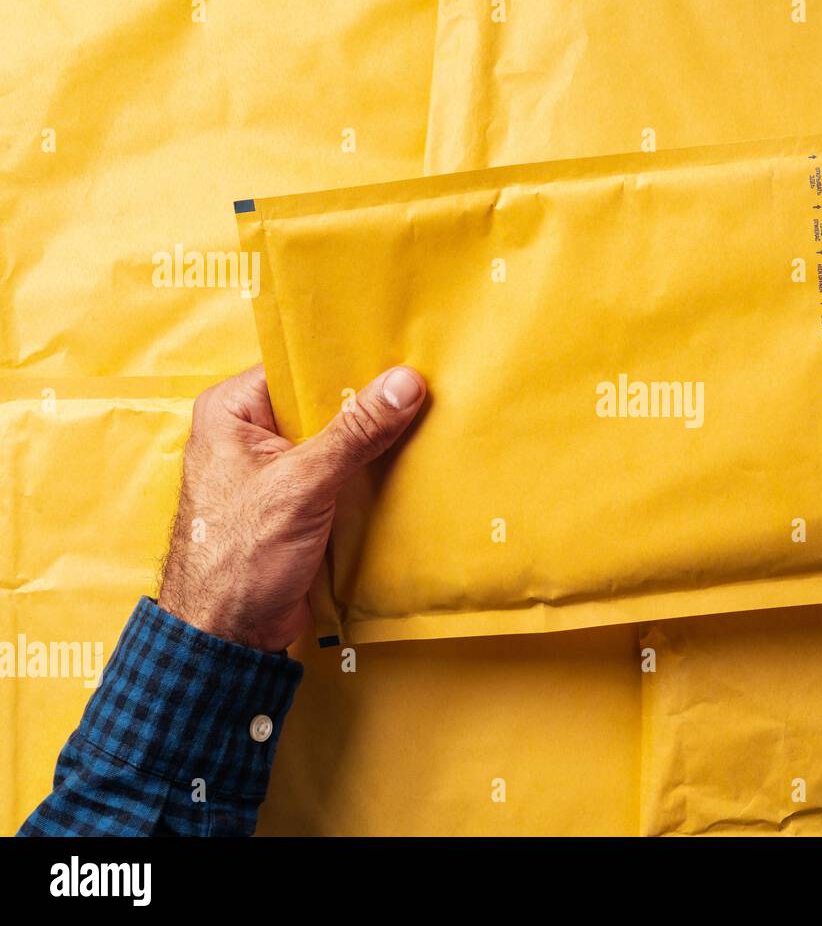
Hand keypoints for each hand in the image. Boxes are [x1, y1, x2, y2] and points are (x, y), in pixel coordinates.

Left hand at [158, 364, 426, 652]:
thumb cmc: (240, 557)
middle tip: (426, 383)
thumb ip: (355, 432)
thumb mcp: (302, 484)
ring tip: (429, 416)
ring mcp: (277, 469)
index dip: (349, 359)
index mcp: (232, 410)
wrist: (228, 634)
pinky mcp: (299, 501)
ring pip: (338, 438)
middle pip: (323, 401)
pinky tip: (410, 461)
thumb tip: (404, 383)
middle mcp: (252, 432)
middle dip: (370, 400)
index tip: (401, 352)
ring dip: (375, 439)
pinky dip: (371, 472)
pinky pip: (342, 472)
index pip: (299, 365)